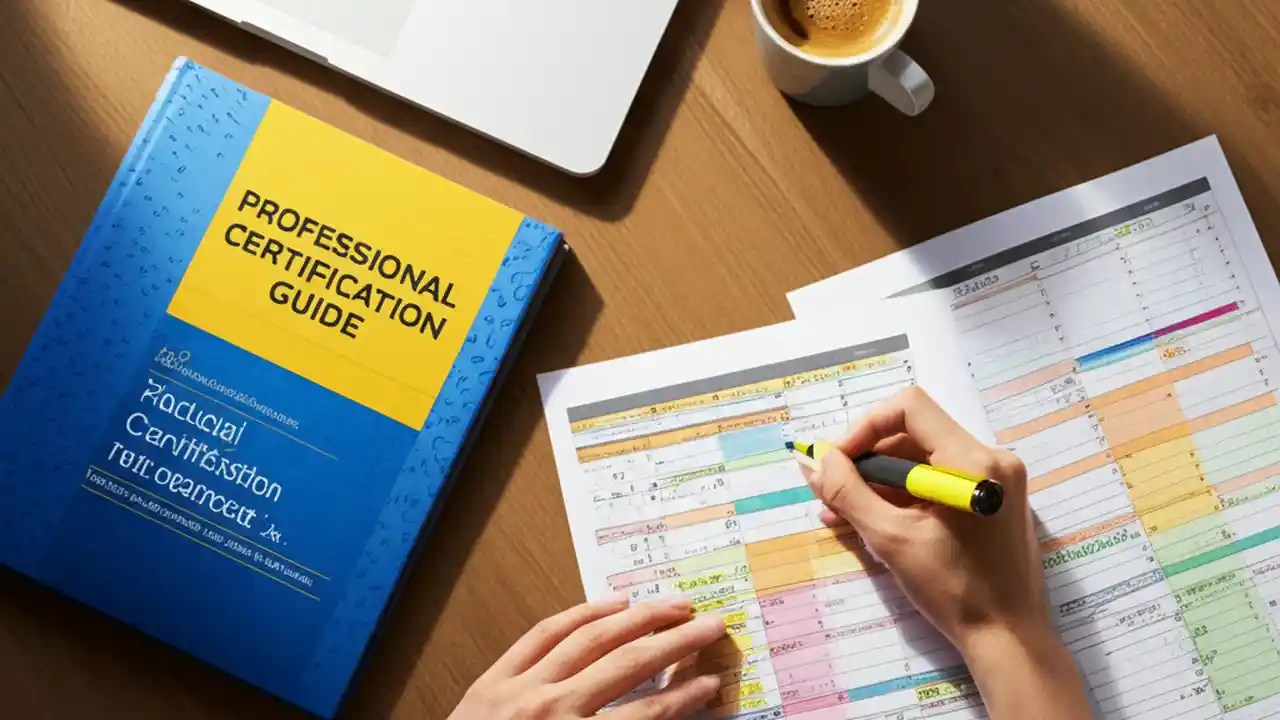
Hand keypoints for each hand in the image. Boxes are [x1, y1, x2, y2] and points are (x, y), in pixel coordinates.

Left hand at [448, 595, 724, 719]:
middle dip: (675, 642)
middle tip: (711, 625)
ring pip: (590, 638)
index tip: (711, 681)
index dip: (684, 696)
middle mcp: (552, 712)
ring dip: (637, 617)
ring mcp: (520, 689)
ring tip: (671, 604)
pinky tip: (610, 603)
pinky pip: (543, 634)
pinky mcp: (493, 679)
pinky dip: (580, 614)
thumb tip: (654, 718)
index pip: (647, 716)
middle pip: (628, 665)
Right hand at [804, 387, 1090, 717]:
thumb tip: (817, 460)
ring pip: (923, 460)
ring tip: (841, 513)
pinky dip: (904, 496)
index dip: (864, 427)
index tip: (837, 461)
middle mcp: (990, 459)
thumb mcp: (890, 540)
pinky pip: (938, 481)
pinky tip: (872, 520)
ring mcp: (995, 480)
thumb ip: (848, 493)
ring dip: (879, 481)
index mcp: (972, 461)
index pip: (909, 408)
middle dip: (866, 460)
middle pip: (913, 435)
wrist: (1007, 637)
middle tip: (831, 492)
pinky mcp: (991, 500)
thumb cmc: (954, 590)